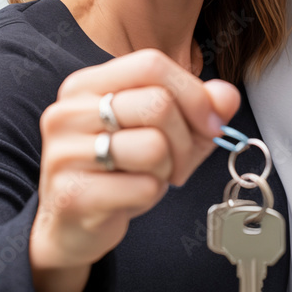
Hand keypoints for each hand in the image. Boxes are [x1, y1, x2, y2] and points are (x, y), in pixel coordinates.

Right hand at [30, 49, 239, 291]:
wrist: (71, 226)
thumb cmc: (119, 171)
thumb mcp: (165, 132)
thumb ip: (198, 108)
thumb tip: (226, 97)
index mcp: (86, 85)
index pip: (151, 65)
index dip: (192, 93)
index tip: (211, 124)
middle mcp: (68, 112)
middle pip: (158, 104)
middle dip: (186, 140)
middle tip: (178, 164)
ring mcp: (64, 153)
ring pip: (154, 146)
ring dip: (167, 169)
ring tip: (148, 177)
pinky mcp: (72, 194)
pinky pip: (144, 186)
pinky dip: (151, 195)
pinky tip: (130, 198)